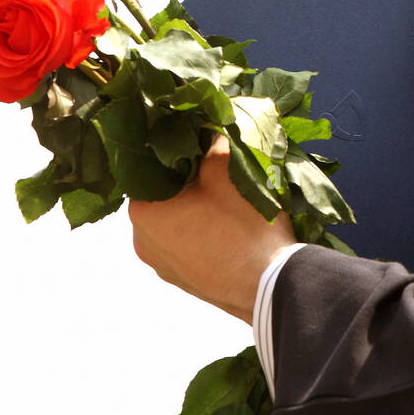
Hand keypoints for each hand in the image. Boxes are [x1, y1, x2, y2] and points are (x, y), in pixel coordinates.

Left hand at [129, 133, 295, 324]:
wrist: (271, 286)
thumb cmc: (243, 226)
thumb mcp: (227, 168)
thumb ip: (210, 140)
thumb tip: (207, 127)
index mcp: (142, 213)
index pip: (145, 168)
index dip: (170, 151)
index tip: (194, 142)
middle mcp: (143, 243)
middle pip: (159, 196)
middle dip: (183, 178)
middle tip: (213, 166)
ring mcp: (162, 267)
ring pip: (173, 221)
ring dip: (192, 206)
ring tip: (224, 196)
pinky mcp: (183, 281)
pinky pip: (185, 244)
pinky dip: (200, 230)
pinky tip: (227, 224)